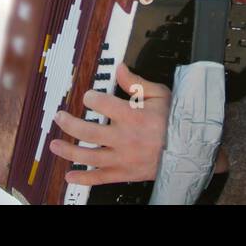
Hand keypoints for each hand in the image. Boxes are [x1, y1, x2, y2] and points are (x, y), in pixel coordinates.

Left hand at [49, 63, 169, 185]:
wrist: (191, 149)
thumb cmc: (176, 120)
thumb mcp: (160, 94)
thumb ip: (136, 82)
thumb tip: (119, 67)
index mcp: (132, 116)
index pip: (101, 104)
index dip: (90, 97)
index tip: (87, 96)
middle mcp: (124, 138)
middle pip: (87, 131)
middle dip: (68, 123)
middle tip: (58, 117)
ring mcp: (123, 158)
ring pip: (89, 156)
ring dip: (68, 151)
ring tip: (54, 145)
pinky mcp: (125, 173)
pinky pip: (100, 178)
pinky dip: (83, 178)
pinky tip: (69, 176)